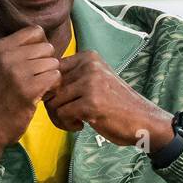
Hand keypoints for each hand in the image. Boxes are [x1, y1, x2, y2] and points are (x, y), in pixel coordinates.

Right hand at [0, 25, 60, 163]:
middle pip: (47, 48)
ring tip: (36, 90)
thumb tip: (47, 43)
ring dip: (50, 78)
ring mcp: (17, 72)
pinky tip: (40, 97)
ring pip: (53, 63)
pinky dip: (52, 89)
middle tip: (35, 80)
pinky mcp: (28, 89)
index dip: (40, 47)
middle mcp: (7, 56)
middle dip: (46, 64)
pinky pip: (55, 78)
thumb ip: (17, 53)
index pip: (35, 31)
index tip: (32, 64)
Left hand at [43, 50, 174, 149]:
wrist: (144, 121)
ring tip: (75, 121)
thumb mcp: (95, 81)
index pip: (51, 71)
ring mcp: (91, 83)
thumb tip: (38, 83)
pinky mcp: (91, 102)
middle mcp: (89, 66)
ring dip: (59, 118)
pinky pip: (61, 114)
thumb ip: (72, 78)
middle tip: (68, 116)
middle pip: (50, 87)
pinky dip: (67, 124)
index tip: (66, 102)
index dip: (52, 90)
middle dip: (54, 106)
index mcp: (88, 57)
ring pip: (53, 102)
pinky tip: (81, 126)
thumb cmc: (115, 104)